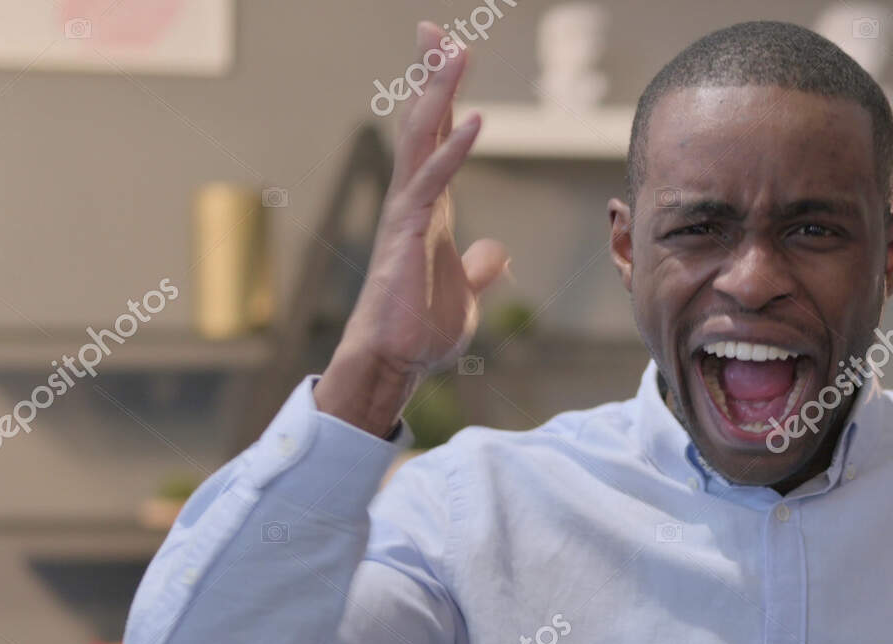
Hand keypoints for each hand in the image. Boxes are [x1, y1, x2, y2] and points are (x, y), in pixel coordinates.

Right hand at [315, 21, 509, 436]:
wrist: (397, 362)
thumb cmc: (422, 328)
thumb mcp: (467, 292)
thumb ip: (480, 266)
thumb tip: (495, 251)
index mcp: (430, 207)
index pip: (437, 137)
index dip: (442, 96)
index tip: (445, 51)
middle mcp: (415, 199)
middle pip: (424, 123)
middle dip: (431, 75)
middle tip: (435, 28)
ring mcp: (408, 213)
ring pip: (422, 139)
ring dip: (440, 94)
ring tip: (454, 50)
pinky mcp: (408, 234)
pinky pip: (432, 182)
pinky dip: (454, 150)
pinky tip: (474, 120)